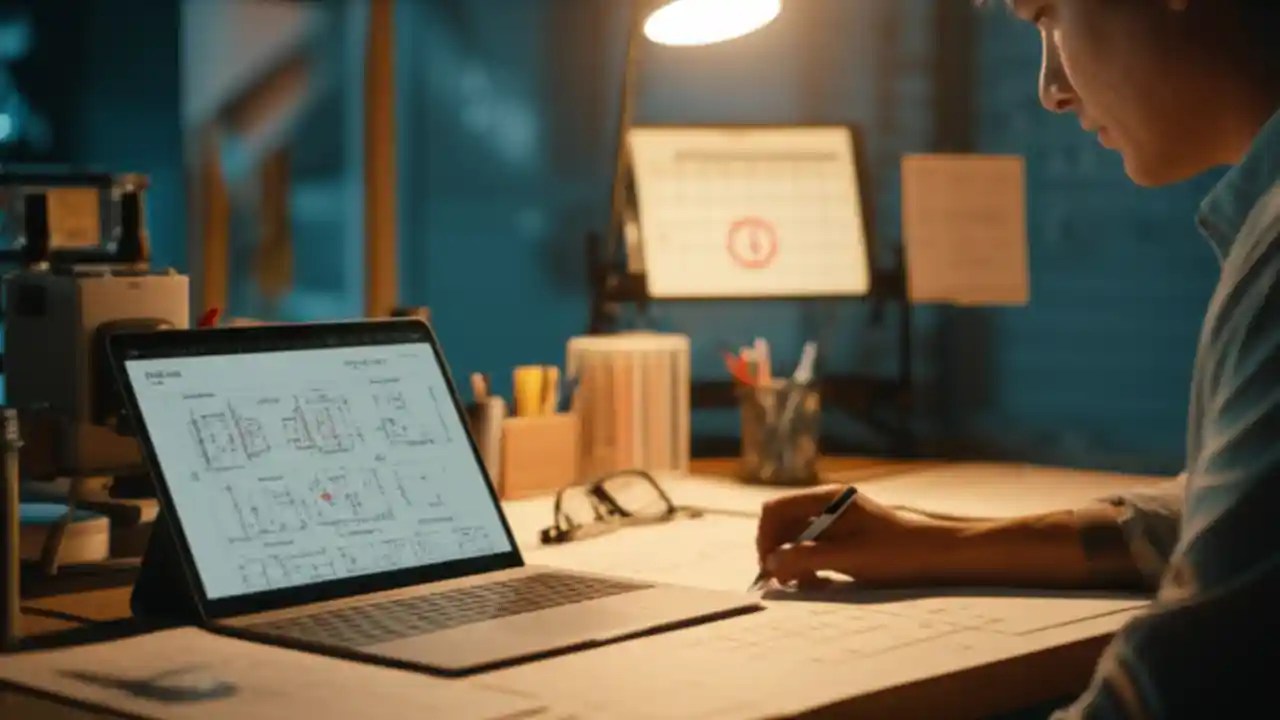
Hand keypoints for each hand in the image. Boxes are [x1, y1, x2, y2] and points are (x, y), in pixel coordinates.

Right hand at [756, 484, 953, 587]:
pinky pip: (812, 548)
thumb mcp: (849, 557)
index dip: (766, 538)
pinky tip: (818, 582)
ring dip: (792, 562)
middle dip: (777, 552)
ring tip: (804, 585)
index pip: (776, 509)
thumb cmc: (896, 552)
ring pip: (796, 538)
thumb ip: (807, 558)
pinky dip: (808, 565)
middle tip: (782, 583)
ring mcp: (835, 519)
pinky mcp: (843, 536)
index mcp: (826, 498)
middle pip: (782, 524)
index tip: (769, 568)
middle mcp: (826, 503)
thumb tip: (770, 564)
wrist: (937, 555)